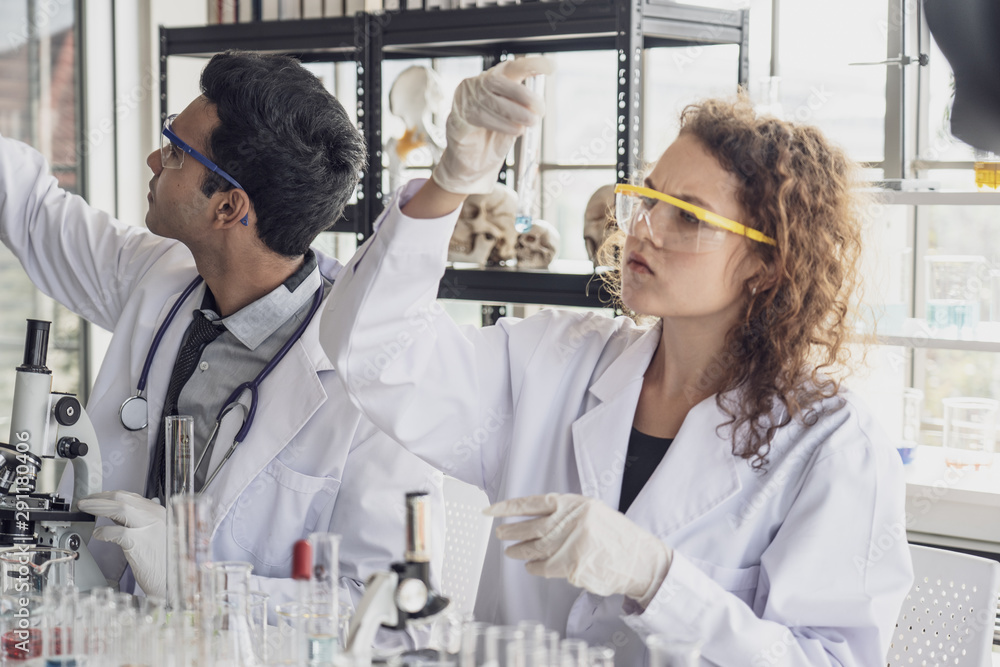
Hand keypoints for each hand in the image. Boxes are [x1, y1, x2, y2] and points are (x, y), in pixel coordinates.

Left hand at [79, 491, 166, 597]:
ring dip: (98, 507)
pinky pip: (116, 532)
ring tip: (84, 509)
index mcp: (159, 513)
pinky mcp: (140, 544)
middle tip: (85, 501)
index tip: (97, 498)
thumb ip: (138, 524)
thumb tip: (114, 516)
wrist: (176, 582)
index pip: (131, 496)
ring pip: (119, 509)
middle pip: (123, 498)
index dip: (110, 495)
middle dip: (100, 497)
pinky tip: (97, 534)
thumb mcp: (155, 536)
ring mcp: (148, 528)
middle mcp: (155, 516)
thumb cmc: (165, 562)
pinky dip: (103, 531)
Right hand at [431, 56, 554, 194]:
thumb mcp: (515, 121)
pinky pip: (480, 118)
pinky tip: (514, 130)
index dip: (531, 65)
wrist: (472, 165)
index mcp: (494, 81)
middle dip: (524, 95)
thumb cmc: (493, 139)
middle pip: (500, 81)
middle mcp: (476, 86)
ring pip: (491, 100)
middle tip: (540, 110)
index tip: (550, 67)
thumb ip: (523, 110)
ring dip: (515, 113)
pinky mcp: (457, 119)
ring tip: (530, 122)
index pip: (512, 67)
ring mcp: (464, 101)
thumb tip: (538, 105)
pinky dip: (501, 125)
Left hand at [486, 493, 671, 607]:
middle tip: (500, 534)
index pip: (533, 503)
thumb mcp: (592, 512)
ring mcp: (572, 544)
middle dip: (510, 531)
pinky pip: (544, 567)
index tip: (491, 511)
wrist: (640, 559)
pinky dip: (534, 567)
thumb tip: (532, 518)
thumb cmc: (615, 536)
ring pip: (534, 548)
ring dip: (519, 551)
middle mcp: (572, 521)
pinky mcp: (573, 566)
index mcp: (575, 504)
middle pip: (530, 527)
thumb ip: (565, 512)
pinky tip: (531, 566)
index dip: (509, 507)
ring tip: (511, 552)